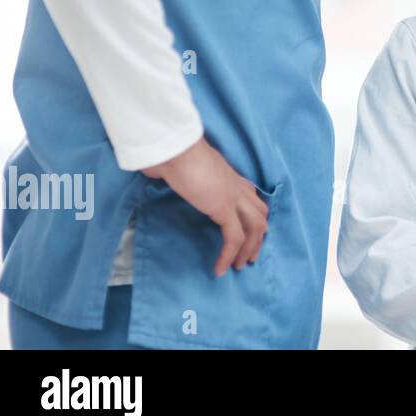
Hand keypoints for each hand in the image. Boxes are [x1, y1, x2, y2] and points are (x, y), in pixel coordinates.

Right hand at [141, 137, 269, 276]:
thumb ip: (173, 171)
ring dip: (249, 249)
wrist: (173, 146)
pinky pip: (234, 237)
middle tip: (249, 256)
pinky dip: (229, 255)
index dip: (254, 215)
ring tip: (239, 266)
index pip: (251, 196)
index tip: (250, 233)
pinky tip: (220, 269)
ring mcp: (233, 196)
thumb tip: (155, 171)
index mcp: (228, 175)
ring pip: (255, 227)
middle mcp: (235, 185)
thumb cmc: (169, 152)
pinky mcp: (224, 208)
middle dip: (259, 236)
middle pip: (260, 213)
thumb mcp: (175, 164)